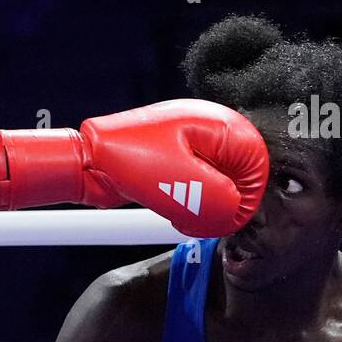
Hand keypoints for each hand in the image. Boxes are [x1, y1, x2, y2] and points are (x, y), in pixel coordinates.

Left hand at [0, 99, 267, 236]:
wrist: (84, 160)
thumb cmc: (124, 159)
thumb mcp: (177, 182)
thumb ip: (215, 199)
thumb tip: (234, 215)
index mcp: (216, 124)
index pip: (256, 162)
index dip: (246, 194)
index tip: (227, 215)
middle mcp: (208, 131)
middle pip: (238, 175)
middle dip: (221, 202)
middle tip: (199, 217)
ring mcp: (192, 146)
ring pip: (217, 186)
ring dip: (203, 206)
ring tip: (179, 212)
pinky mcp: (177, 162)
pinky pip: (197, 189)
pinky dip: (189, 205)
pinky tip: (172, 210)